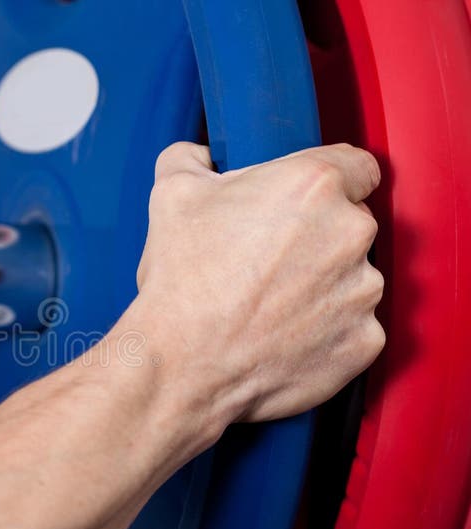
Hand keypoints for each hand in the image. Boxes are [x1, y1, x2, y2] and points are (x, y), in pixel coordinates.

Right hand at [135, 142, 384, 426]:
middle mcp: (351, 233)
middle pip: (352, 224)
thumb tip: (197, 156)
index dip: (330, 183)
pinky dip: (326, 333)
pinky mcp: (364, 342)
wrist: (183, 366)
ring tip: (270, 304)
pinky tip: (283, 336)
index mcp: (314, 185)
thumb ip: (191, 159)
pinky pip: (354, 329)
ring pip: (354, 278)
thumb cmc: (182, 283)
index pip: (358, 166)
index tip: (306, 203)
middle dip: (318, 239)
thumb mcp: (171, 197)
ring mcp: (363, 292)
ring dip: (324, 286)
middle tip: (268, 260)